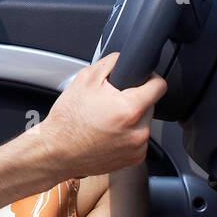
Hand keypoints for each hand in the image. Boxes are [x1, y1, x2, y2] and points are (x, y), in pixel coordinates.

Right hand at [32, 51, 166, 179]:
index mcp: (130, 109)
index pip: (160, 86)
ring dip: (132, 118)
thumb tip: (126, 57)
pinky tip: (110, 133)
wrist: (57, 151)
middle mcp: (138, 131)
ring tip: (108, 120)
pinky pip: (139, 139)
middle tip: (113, 102)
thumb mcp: (86, 79)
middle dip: (135, 99)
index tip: (142, 79)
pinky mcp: (134, 159)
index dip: (150, 78)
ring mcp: (138, 147)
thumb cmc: (68, 120)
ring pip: (145, 122)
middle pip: (150, 104)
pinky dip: (128, 134)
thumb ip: (112, 62)